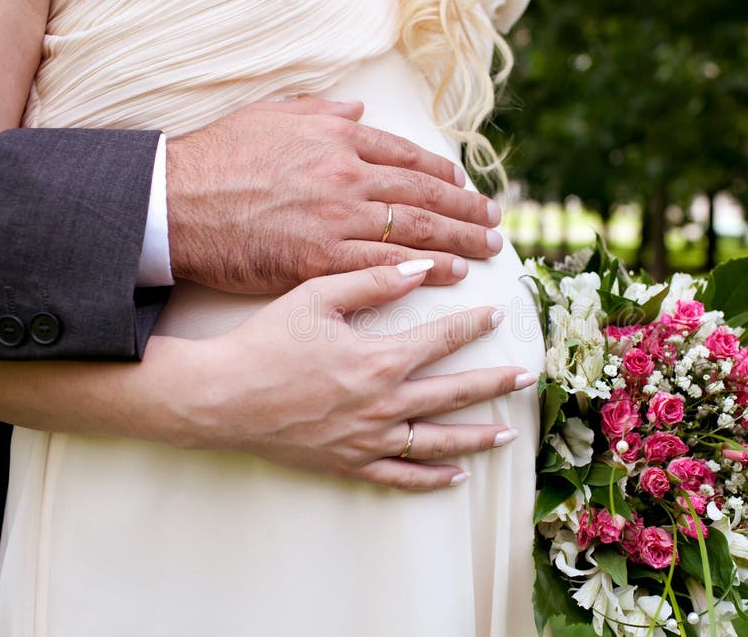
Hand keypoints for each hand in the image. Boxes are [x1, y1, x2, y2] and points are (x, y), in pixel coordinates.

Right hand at [155, 260, 535, 489]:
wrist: (220, 397)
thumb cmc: (265, 342)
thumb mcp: (317, 296)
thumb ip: (373, 280)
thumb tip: (422, 267)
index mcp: (379, 359)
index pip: (443, 339)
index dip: (473, 324)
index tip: (497, 314)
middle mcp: (384, 403)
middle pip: (455, 393)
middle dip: (495, 383)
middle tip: (526, 377)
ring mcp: (369, 439)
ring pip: (438, 441)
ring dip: (477, 436)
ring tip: (507, 433)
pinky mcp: (349, 463)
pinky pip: (401, 477)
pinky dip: (431, 478)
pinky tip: (457, 476)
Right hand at [165, 98, 503, 293]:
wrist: (176, 204)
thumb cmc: (217, 159)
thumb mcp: (270, 114)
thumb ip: (321, 110)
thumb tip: (359, 108)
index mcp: (337, 140)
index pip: (407, 156)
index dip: (443, 174)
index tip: (464, 187)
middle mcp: (347, 178)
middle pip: (424, 194)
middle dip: (465, 209)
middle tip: (493, 221)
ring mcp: (338, 220)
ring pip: (416, 230)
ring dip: (459, 240)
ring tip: (487, 248)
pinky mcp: (323, 261)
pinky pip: (388, 267)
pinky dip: (426, 270)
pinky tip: (453, 274)